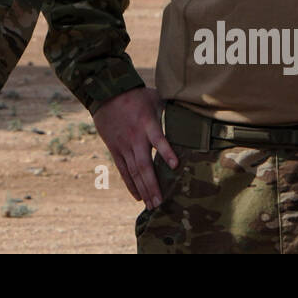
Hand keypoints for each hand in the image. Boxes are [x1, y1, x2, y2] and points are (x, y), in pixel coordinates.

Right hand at [91, 87, 177, 207]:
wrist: (106, 93)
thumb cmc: (135, 94)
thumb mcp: (155, 97)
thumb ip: (170, 107)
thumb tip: (191, 108)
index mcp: (147, 124)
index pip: (158, 139)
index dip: (166, 152)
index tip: (175, 165)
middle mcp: (135, 138)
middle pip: (143, 165)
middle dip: (152, 185)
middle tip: (160, 203)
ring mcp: (123, 145)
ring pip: (133, 171)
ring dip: (143, 189)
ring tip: (151, 205)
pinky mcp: (115, 148)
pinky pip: (123, 170)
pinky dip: (130, 184)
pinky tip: (137, 196)